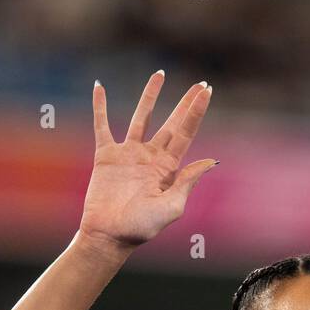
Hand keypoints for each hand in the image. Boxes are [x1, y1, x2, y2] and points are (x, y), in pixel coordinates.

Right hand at [79, 72, 216, 251]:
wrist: (110, 235)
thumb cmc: (141, 228)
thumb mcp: (171, 207)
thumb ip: (188, 182)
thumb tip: (211, 160)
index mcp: (168, 170)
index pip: (186, 134)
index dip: (196, 112)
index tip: (206, 92)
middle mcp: (150, 158)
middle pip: (171, 123)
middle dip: (185, 104)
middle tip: (200, 84)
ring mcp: (128, 154)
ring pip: (141, 117)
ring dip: (150, 96)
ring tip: (159, 74)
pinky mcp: (106, 155)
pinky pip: (102, 125)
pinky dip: (99, 106)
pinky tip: (99, 87)